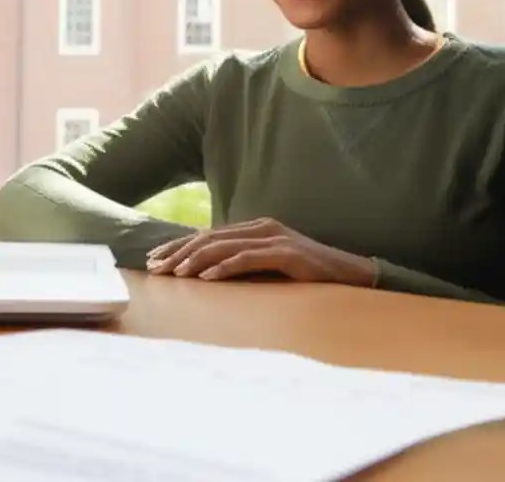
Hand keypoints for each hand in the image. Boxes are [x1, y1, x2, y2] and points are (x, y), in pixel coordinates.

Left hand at [145, 217, 378, 286]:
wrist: (349, 274)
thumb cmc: (307, 274)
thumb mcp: (269, 265)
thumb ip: (243, 261)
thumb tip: (207, 273)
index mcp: (254, 228)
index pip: (207, 235)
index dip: (179, 246)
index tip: (155, 259)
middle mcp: (261, 227)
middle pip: (209, 238)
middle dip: (179, 253)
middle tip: (156, 268)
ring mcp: (274, 238)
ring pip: (224, 246)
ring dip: (195, 261)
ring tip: (175, 273)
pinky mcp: (286, 252)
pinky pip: (247, 259)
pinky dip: (224, 268)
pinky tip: (206, 278)